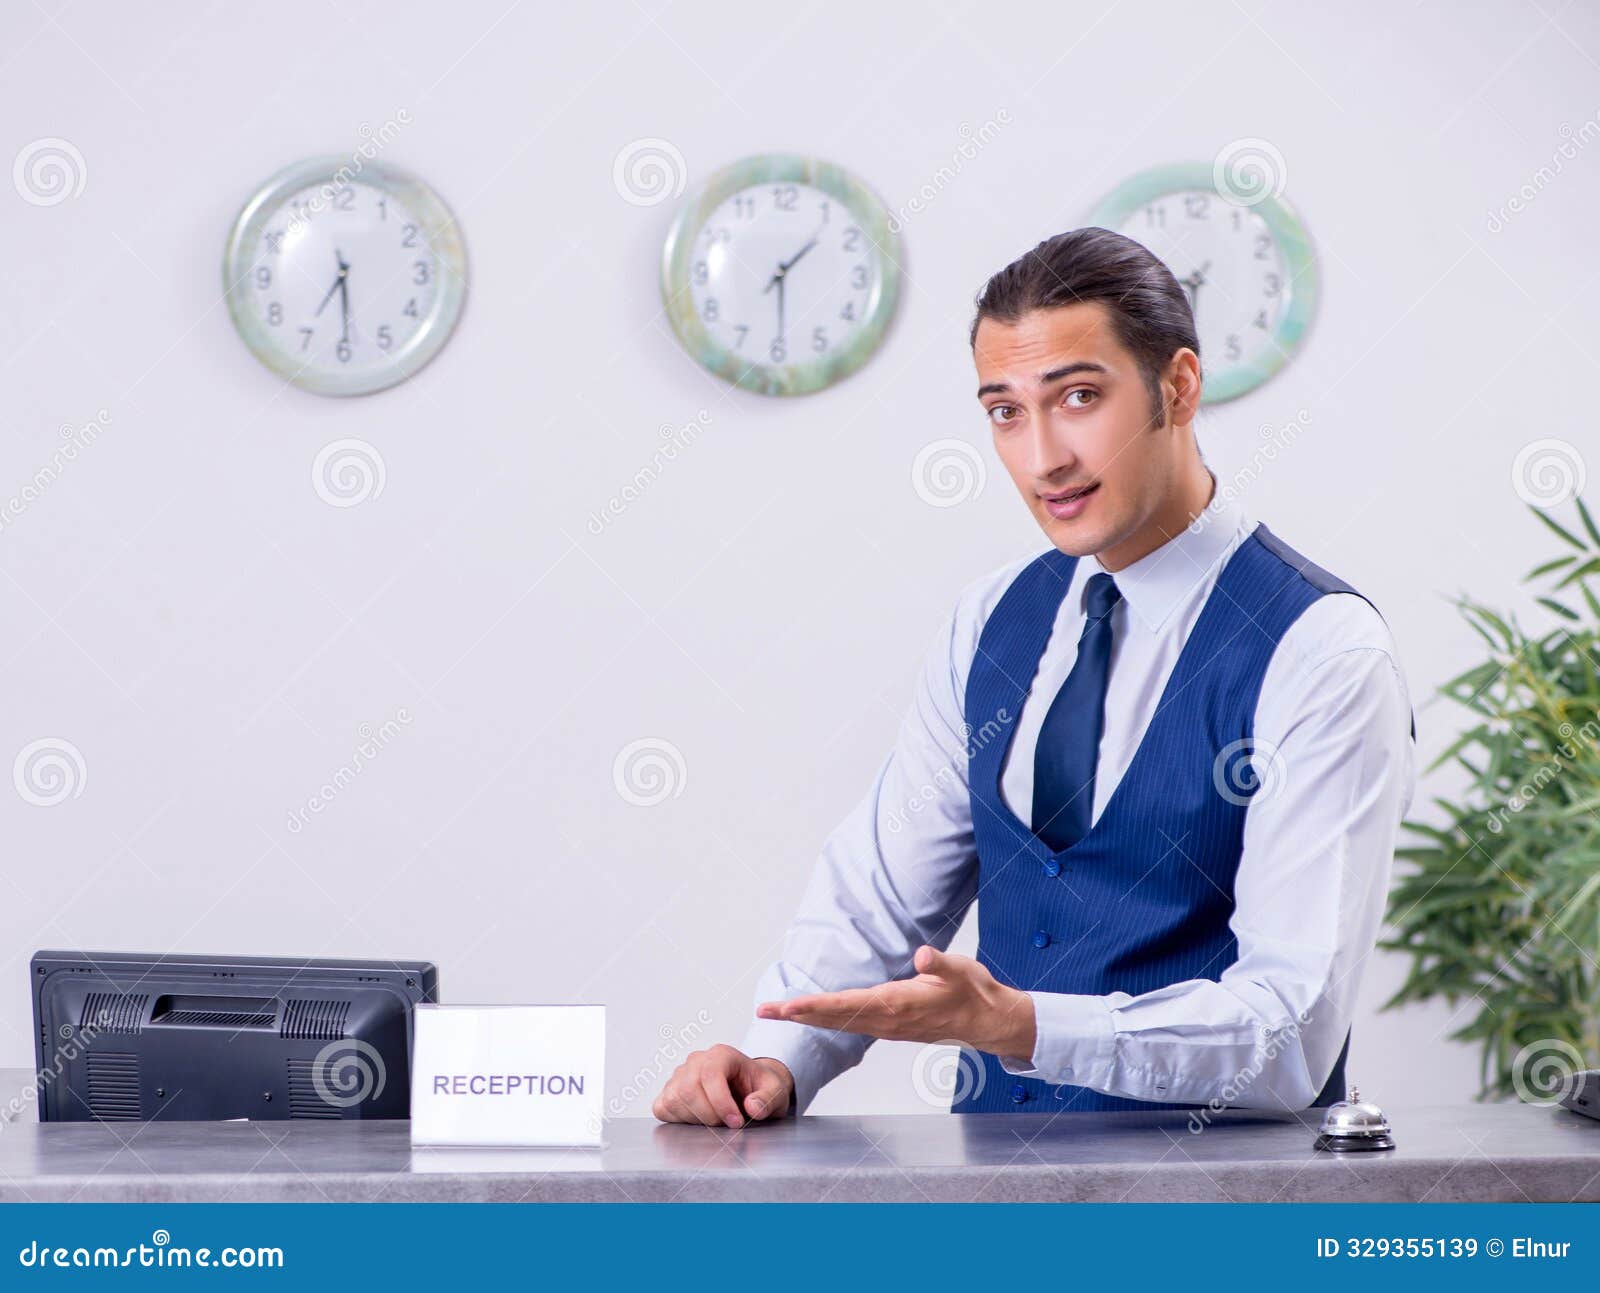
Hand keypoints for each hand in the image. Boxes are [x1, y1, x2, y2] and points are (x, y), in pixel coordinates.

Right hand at [652, 1044, 793, 1126]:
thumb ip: (768, 1098)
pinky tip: (698, 1119)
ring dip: (696, 1119)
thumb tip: (752, 1107)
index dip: (721, 1103)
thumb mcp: (776, 1090)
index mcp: (722, 1055)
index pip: (710, 1075)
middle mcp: (697, 1061)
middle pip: (689, 1089)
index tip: (736, 1122)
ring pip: (675, 1099)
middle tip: (727, 1124)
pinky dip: (678, 1119)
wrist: (750, 1088)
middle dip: (710, 1115)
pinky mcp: (669, 1091)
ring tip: (716, 1120)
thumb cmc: (760, 1086)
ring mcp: (680, 1075)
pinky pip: (662, 1107)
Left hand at [756, 946, 1036, 1059]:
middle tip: (764, 1011)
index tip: (789, 1006)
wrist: (989, 1022)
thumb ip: (940, 963)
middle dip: (797, 1014)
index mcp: (897, 1005)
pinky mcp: (890, 1026)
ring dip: (807, 1017)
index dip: (815, 1006)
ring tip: (778, 1012)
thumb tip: (922, 954)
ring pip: (839, 1023)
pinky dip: (827, 1019)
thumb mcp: (960, 970)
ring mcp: (887, 1026)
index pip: (847, 1006)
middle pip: (833, 1018)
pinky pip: (851, 1024)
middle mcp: (887, 1020)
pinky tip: (812, 1016)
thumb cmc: (973, 992)